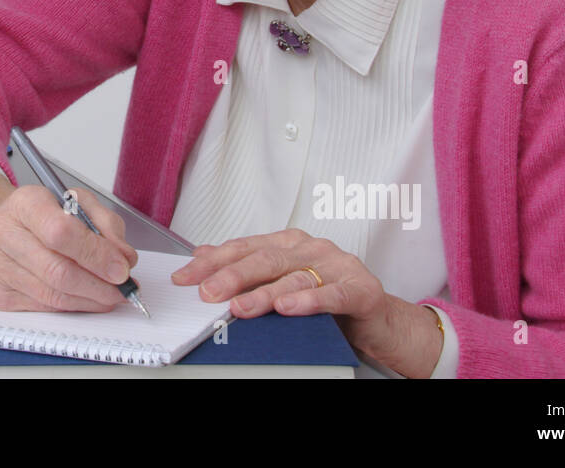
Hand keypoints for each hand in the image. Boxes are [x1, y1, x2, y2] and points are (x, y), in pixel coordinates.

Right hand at [0, 176, 138, 312]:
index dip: (96, 255)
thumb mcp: (78, 202)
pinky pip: (41, 307)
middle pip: (56, 270)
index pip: (61, 232)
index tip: (121, 268)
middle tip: (121, 289)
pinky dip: (69, 306)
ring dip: (88, 300)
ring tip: (108, 295)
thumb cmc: (42, 212)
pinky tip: (83, 298)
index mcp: (24, 203)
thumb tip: (123, 259)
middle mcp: (1, 232)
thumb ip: (106, 225)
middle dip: (98, 285)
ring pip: (51, 294)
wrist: (3, 223)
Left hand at [171, 228, 438, 374]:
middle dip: (232, 276)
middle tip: (206, 293)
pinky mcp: (361, 289)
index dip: (212, 262)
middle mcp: (311, 249)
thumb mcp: (281, 283)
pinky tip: (289, 307)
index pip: (243, 248)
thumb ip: (247, 268)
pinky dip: (309, 301)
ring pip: (294, 278)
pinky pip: (332, 295)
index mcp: (289, 244)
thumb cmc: (328, 301)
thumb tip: (203, 255)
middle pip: (265, 259)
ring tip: (240, 306)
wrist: (379, 322)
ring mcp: (337, 266)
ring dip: (264, 293)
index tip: (185, 278)